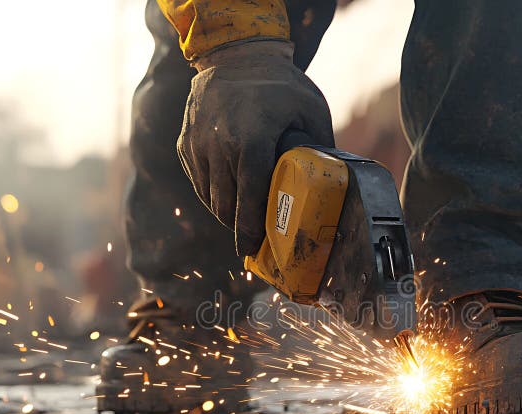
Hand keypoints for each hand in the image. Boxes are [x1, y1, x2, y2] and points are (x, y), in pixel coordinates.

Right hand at [178, 39, 333, 255]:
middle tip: (253, 240)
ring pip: (210, 197)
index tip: (252, 247)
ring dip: (226, 212)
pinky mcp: (187, 145)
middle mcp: (219, 145)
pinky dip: (213, 195)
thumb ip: (321, 146)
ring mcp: (198, 145)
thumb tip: (334, 182)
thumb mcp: (312, 109)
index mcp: (251, 140)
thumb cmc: (280, 85)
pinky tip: (229, 196)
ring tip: (243, 219)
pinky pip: (199, 182)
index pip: (249, 197)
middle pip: (227, 204)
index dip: (250, 227)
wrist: (234, 57)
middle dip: (239, 227)